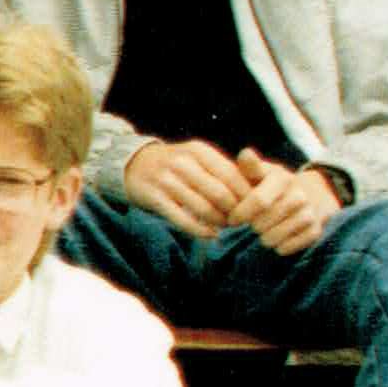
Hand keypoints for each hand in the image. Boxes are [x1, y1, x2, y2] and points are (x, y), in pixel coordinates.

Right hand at [122, 137, 246, 238]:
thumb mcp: (197, 156)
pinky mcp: (154, 198)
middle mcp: (182, 163)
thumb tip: (254, 191)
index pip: (232, 175)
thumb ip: (223, 169)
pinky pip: (183, 220)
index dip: (245, 195)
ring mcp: (166, 180)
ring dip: (218, 223)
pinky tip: (210, 235)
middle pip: (220, 194)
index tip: (252, 207)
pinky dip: (200, 231)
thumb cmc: (175, 164)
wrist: (132, 163)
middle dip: (233, 212)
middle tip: (239, 221)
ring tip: (224, 227)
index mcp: (198, 151)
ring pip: (203, 208)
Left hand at [230, 148, 340, 256]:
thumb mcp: (263, 172)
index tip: (232, 219)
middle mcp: (299, 195)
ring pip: (276, 236)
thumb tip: (245, 153)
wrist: (312, 193)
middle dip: (252, 226)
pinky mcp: (316, 230)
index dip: (240, 214)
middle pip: (263, 223)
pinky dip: (281, 246)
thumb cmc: (274, 185)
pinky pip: (290, 246)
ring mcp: (309, 213)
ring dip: (265, 238)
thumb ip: (250, 167)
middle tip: (251, 225)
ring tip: (263, 232)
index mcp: (282, 179)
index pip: (259, 201)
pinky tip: (278, 239)